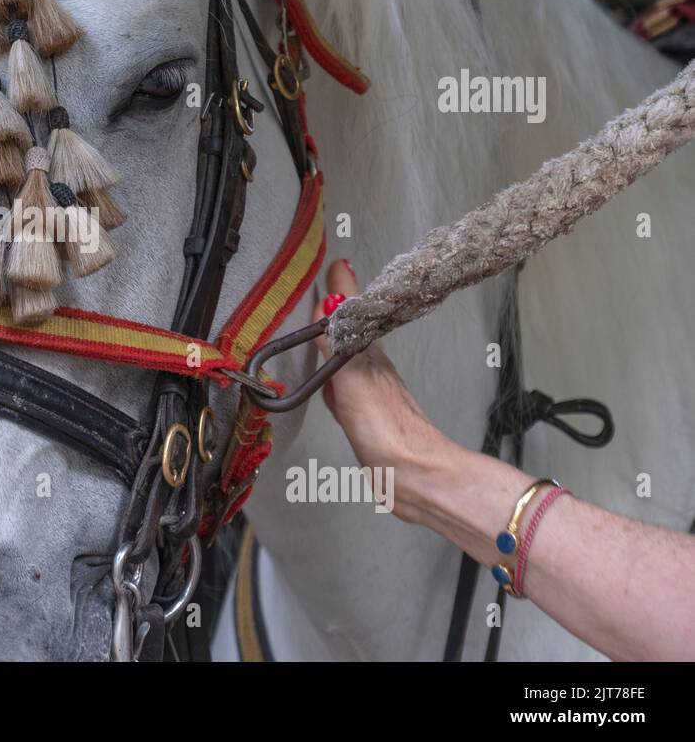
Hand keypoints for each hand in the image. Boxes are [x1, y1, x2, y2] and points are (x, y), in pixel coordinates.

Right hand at [311, 259, 443, 475]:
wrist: (413, 476)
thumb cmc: (388, 428)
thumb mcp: (354, 377)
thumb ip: (337, 342)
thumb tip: (327, 302)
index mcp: (369, 357)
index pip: (350, 314)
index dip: (342, 290)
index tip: (337, 265)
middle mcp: (370, 371)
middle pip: (351, 332)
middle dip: (340, 309)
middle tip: (332, 285)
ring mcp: (368, 395)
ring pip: (348, 357)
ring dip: (338, 339)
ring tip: (327, 326)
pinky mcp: (363, 420)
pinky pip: (342, 386)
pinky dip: (332, 374)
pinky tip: (329, 382)